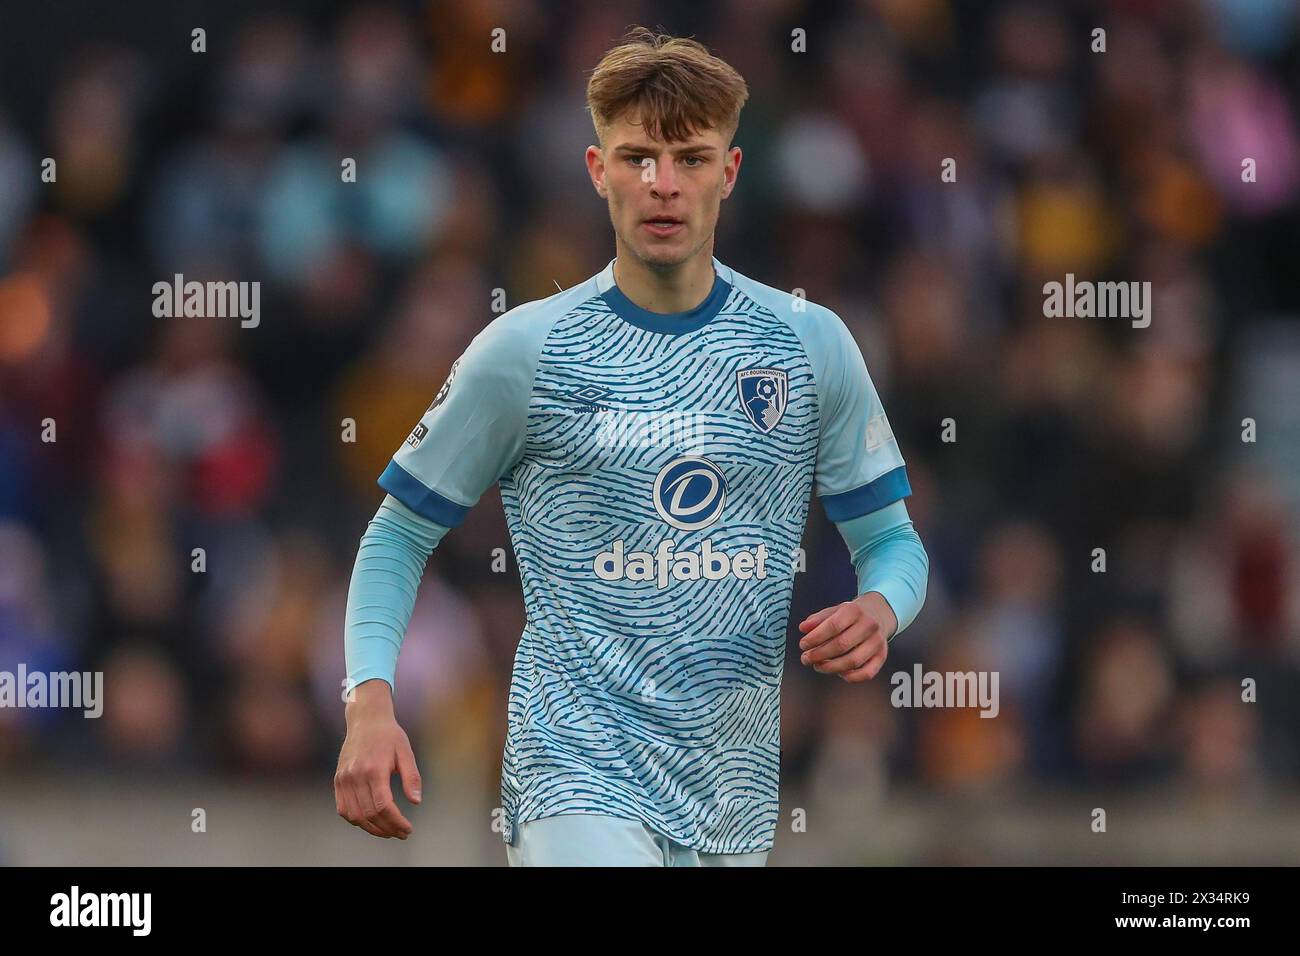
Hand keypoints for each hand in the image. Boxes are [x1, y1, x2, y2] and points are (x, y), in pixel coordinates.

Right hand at [334, 679, 422, 838]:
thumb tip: (416, 801)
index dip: (396, 822)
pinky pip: (343, 809)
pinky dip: (356, 820)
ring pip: (354, 815)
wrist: (366, 720)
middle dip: (387, 828)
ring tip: (388, 831)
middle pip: (369, 814)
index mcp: (374, 769)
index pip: (383, 806)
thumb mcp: (406, 752)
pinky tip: (370, 822)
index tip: (408, 829)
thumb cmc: (390, 735)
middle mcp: (356, 776)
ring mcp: (344, 779)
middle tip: (401, 833)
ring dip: (371, 829)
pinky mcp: (338, 780)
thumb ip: (412, 777)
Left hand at [796, 592, 895, 681]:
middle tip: (806, 658)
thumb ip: (817, 619)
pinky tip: (838, 673)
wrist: (879, 613)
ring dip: (831, 668)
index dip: (815, 638)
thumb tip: (803, 628)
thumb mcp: (835, 610)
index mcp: (854, 611)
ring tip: (818, 666)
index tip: (803, 645)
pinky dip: (851, 677)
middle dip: (819, 655)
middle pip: (842, 645)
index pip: (833, 626)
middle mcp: (869, 625)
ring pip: (853, 661)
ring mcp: (877, 642)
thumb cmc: (852, 614)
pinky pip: (867, 673)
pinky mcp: (882, 656)